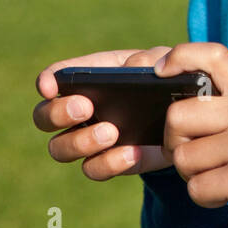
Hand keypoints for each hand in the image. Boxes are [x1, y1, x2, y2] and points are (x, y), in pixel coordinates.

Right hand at [33, 47, 173, 178]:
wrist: (184, 116)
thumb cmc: (164, 80)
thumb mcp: (162, 64)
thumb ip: (149, 58)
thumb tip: (133, 67)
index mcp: (86, 78)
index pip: (54, 77)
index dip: (46, 81)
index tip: (49, 87)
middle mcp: (77, 110)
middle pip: (43, 117)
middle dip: (57, 113)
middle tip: (85, 108)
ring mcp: (87, 139)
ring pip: (59, 149)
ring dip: (80, 141)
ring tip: (111, 132)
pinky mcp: (107, 162)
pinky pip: (92, 169)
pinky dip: (109, 163)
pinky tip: (132, 152)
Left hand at [156, 43, 227, 227]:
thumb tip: (176, 110)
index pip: (213, 55)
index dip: (181, 55)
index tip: (162, 71)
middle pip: (177, 116)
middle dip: (174, 140)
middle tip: (193, 152)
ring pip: (183, 158)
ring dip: (192, 175)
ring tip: (218, 176)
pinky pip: (197, 188)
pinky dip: (205, 197)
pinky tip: (226, 194)